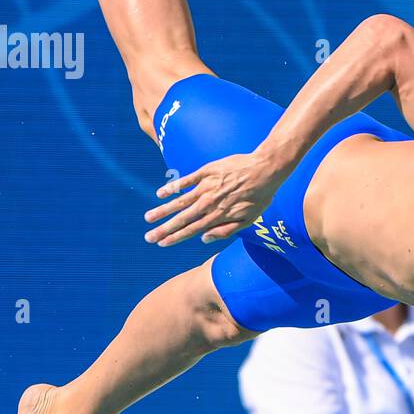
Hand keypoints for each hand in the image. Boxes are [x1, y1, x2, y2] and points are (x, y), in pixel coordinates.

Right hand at [144, 150, 283, 246]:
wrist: (265, 169)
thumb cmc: (260, 196)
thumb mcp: (249, 219)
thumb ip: (225, 230)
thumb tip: (203, 239)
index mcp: (218, 216)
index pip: (192, 230)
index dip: (176, 238)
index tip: (162, 243)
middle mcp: (209, 203)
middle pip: (182, 219)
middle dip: (164, 229)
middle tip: (148, 237)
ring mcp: (206, 187)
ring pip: (180, 201)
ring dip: (163, 210)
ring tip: (148, 218)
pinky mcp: (206, 172)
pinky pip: (185, 181)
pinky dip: (172, 187)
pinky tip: (160, 193)